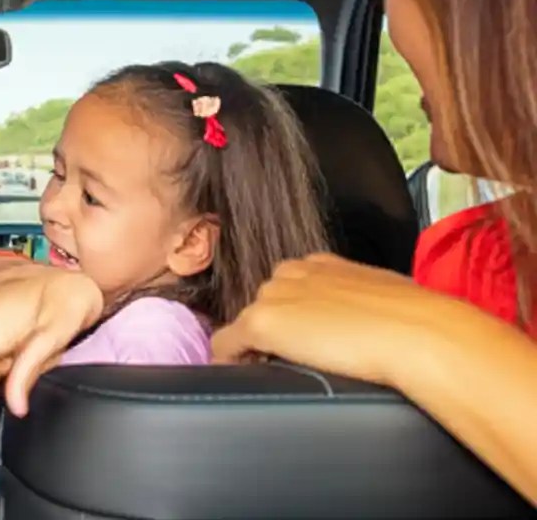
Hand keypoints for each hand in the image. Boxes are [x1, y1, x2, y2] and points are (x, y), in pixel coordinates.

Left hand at [211, 253, 464, 385]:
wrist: (415, 333)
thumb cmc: (416, 320)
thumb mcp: (387, 299)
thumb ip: (364, 305)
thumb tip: (369, 327)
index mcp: (322, 264)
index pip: (291, 287)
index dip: (293, 316)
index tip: (301, 340)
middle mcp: (292, 273)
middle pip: (266, 304)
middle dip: (274, 331)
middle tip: (288, 361)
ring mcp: (274, 297)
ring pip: (246, 324)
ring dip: (254, 347)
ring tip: (271, 373)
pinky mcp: (262, 323)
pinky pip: (226, 344)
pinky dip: (228, 362)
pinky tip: (238, 378)